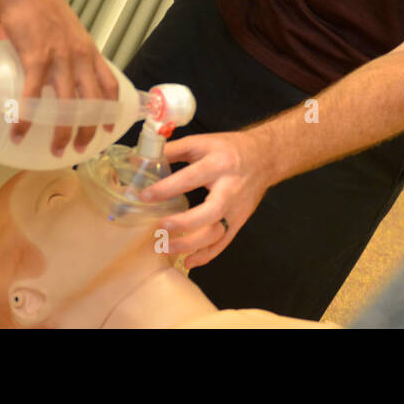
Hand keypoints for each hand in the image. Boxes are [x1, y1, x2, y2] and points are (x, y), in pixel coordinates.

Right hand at [0, 0, 118, 154]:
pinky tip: (19, 132)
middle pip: (93, 102)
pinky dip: (26, 117)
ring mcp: (60, 57)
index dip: (112, 109)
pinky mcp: (36, 56)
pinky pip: (32, 95)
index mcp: (87, 48)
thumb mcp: (57, 27)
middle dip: (89, 130)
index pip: (109, 83)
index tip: (110, 128)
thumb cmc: (37, 0)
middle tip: (79, 150)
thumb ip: (48, 49)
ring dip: (61, 132)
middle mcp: (80, 55)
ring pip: (67, 105)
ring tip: (54, 151)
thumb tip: (27, 66)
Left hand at [138, 131, 272, 268]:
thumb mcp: (202, 142)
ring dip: (191, 244)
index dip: (167, 188)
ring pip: (217, 232)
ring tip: (165, 248)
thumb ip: (172, 150)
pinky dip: (206, 255)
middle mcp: (229, 188)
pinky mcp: (240, 221)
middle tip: (161, 227)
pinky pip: (224, 242)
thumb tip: (139, 158)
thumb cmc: (229, 149)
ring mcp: (236, 208)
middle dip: (185, 222)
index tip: (144, 196)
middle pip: (211, 211)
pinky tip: (188, 261)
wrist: (264, 158)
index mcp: (218, 164)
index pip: (191, 177)